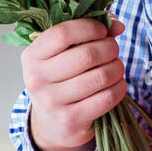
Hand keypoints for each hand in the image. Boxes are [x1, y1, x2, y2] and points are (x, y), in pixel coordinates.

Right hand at [21, 16, 126, 150]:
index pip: (63, 33)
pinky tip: (116, 84)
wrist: (50, 125)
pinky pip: (107, 98)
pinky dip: (119, 88)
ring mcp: (52, 102)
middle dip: (110, 48)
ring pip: (100, 76)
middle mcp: (37, 79)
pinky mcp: (70, 120)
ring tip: (116, 67)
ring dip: (117, 68)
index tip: (102, 30)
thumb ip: (86, 32)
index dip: (89, 27)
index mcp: (32, 56)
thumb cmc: (60, 80)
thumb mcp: (62, 55)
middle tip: (113, 50)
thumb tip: (117, 26)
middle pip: (87, 54)